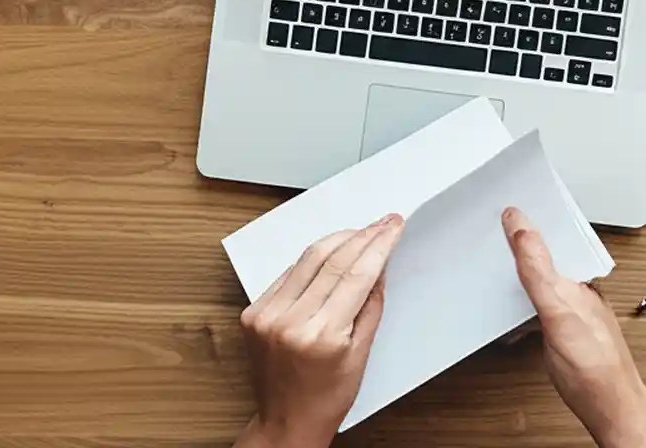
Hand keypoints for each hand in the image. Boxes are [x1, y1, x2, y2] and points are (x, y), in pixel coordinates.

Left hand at [234, 214, 404, 447]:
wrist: (286, 421)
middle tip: (381, 223)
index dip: (378, 245)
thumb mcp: (361, 354)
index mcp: (322, 335)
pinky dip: (310, 261)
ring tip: (359, 233)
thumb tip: (378, 266)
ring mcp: (267, 316)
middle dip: (361, 237)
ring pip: (307, 260)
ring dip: (336, 241)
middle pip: (332, 260)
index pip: (356, 274)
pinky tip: (328, 254)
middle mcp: (290, 321)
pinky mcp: (253, 313)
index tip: (392, 227)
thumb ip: (370, 306)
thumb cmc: (325, 398)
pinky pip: (287, 274)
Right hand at [501, 207, 645, 447]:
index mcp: (579, 279)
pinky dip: (518, 310)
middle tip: (490, 235)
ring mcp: (569, 312)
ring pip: (537, 284)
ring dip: (516, 281)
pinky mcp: (561, 332)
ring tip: (494, 273)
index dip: (527, 223)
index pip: (551, 237)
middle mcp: (576, 291)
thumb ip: (539, 271)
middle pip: (542, 259)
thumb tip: (521, 227)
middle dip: (517, 250)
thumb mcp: (560, 312)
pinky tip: (510, 318)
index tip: (501, 208)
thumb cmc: (595, 367)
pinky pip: (535, 309)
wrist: (609, 408)